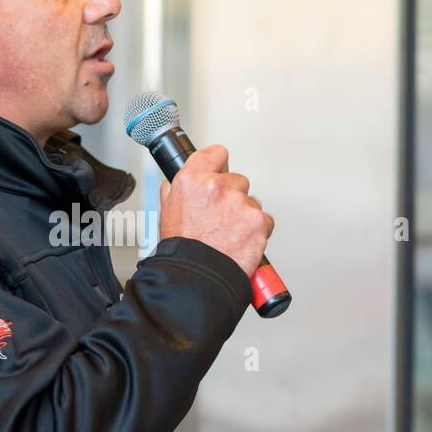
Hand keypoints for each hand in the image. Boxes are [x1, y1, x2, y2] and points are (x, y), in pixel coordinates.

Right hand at [159, 145, 272, 276]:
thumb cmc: (183, 249)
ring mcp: (240, 203)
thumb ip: (176, 190)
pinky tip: (241, 241)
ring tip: (229, 234)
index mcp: (192, 180)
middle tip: (221, 218)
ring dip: (244, 215)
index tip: (220, 171)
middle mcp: (217, 187)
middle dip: (232, 196)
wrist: (197, 277)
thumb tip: (181, 184)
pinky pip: (264, 220)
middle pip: (237, 180)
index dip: (218, 165)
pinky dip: (257, 231)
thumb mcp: (166, 211)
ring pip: (251, 202)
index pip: (216, 154)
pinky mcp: (259, 220)